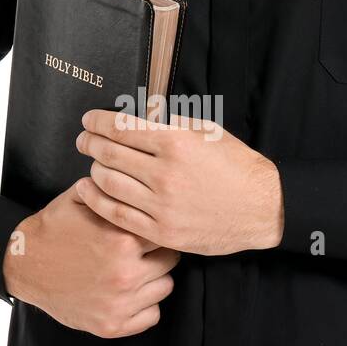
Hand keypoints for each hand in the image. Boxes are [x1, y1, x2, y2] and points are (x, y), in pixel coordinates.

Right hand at [2, 181, 178, 338]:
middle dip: (158, 252)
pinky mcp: (112, 326)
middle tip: (142, 251)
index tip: (148, 229)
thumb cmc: (54, 229)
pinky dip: (144, 306)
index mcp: (122, 241)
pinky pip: (152, 316)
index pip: (164, 231)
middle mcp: (125, 274)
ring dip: (154, 279)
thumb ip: (113, 189)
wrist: (23, 265)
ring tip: (135, 270)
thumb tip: (138, 175)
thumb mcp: (80, 198)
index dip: (156, 227)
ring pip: (165, 288)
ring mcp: (119, 304)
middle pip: (170, 260)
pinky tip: (129, 293)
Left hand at [74, 110, 283, 255]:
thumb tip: (139, 114)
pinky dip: (96, 200)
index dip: (98, 121)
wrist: (263, 208)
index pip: (122, 128)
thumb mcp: (207, 131)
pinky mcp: (161, 231)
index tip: (89, 119)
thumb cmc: (237, 167)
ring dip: (92, 169)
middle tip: (83, 140)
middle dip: (90, 142)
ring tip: (91, 164)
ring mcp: (161, 205)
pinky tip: (87, 190)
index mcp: (175, 143)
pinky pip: (117, 214)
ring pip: (108, 183)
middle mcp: (165, 173)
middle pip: (109, 154)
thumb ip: (170, 121)